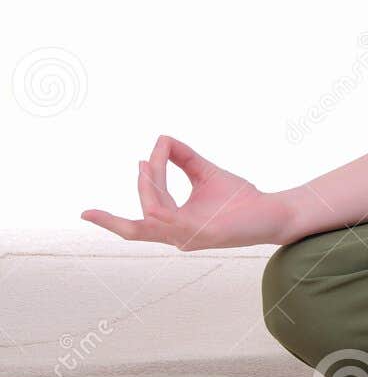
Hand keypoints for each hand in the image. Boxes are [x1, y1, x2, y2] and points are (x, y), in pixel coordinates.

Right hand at [81, 135, 298, 249]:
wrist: (272, 210)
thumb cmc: (241, 198)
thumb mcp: (206, 174)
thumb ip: (184, 159)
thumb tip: (162, 139)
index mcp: (177, 224)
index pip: (146, 214)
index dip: (140, 188)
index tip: (141, 159)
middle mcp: (178, 236)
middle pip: (135, 231)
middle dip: (109, 224)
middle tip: (86, 213)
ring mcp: (188, 238)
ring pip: (151, 216)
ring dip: (147, 186)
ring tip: (148, 161)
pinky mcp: (200, 234)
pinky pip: (168, 215)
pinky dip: (158, 191)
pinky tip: (156, 170)